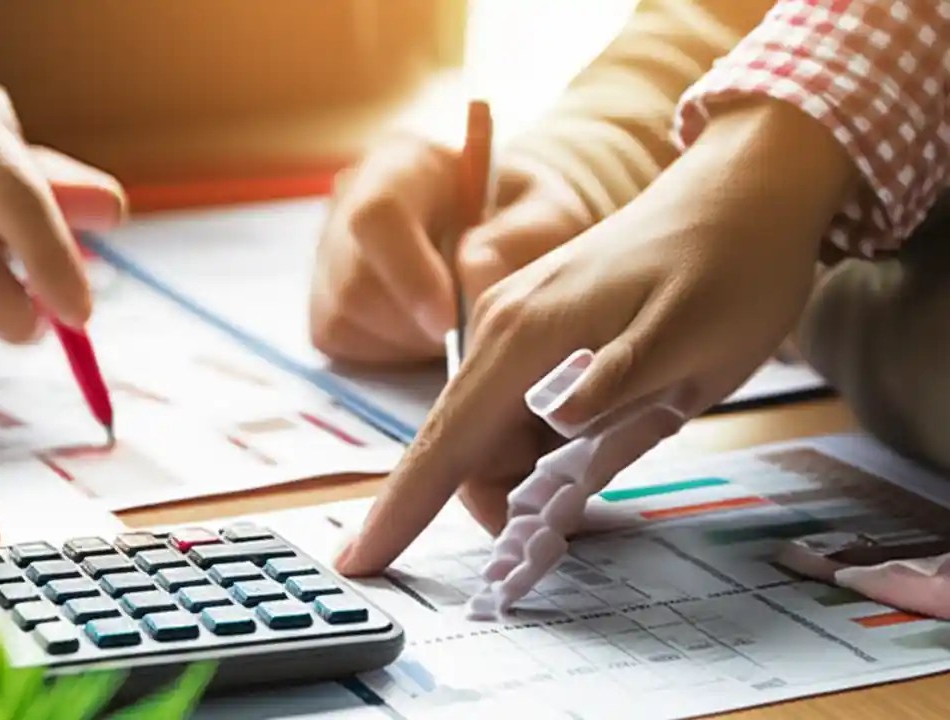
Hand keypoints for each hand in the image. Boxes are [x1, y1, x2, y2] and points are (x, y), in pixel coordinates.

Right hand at [310, 135, 590, 363]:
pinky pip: (343, 339)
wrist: (498, 232)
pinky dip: (390, 351)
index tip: (451, 322)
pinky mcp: (324, 302)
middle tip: (470, 330)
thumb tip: (475, 274)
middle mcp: (347, 202)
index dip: (408, 275)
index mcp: (400, 164)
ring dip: (407, 339)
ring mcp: (327, 253)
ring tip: (454, 323)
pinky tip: (425, 331)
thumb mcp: (547, 213)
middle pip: (355, 279)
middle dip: (416, 322)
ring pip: (345, 316)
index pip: (377, 215)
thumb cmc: (522, 217)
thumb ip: (522, 237)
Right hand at [335, 102, 852, 576]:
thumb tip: (554, 427)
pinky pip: (522, 406)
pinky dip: (552, 440)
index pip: (446, 442)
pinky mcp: (543, 328)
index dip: (403, 508)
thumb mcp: (692, 341)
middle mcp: (504, 330)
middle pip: (464, 445)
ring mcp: (519, 326)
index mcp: (527, 338)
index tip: (360, 560)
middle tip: (582, 520)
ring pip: (496, 429)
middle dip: (498, 498)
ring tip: (630, 442)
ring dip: (536, 469)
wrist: (747, 188)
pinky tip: (617, 425)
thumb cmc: (730, 264)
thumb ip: (618, 388)